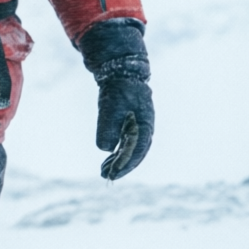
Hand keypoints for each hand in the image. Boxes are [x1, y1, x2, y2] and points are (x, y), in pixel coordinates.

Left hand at [78, 19, 154, 179]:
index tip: (113, 174)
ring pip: (131, 149)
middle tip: (105, 176)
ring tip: (104, 172)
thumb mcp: (111, 105)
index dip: (127, 164)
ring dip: (119, 161)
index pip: (138, 150)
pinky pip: (127, 143)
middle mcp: (145, 127)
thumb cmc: (117, 88)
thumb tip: (104, 149)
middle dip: (122, 166)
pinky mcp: (131, 124)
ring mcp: (139, 126)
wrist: (122, 72)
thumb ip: (108, 126)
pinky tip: (108, 159)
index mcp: (145, 123)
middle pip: (136, 153)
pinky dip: (118, 152)